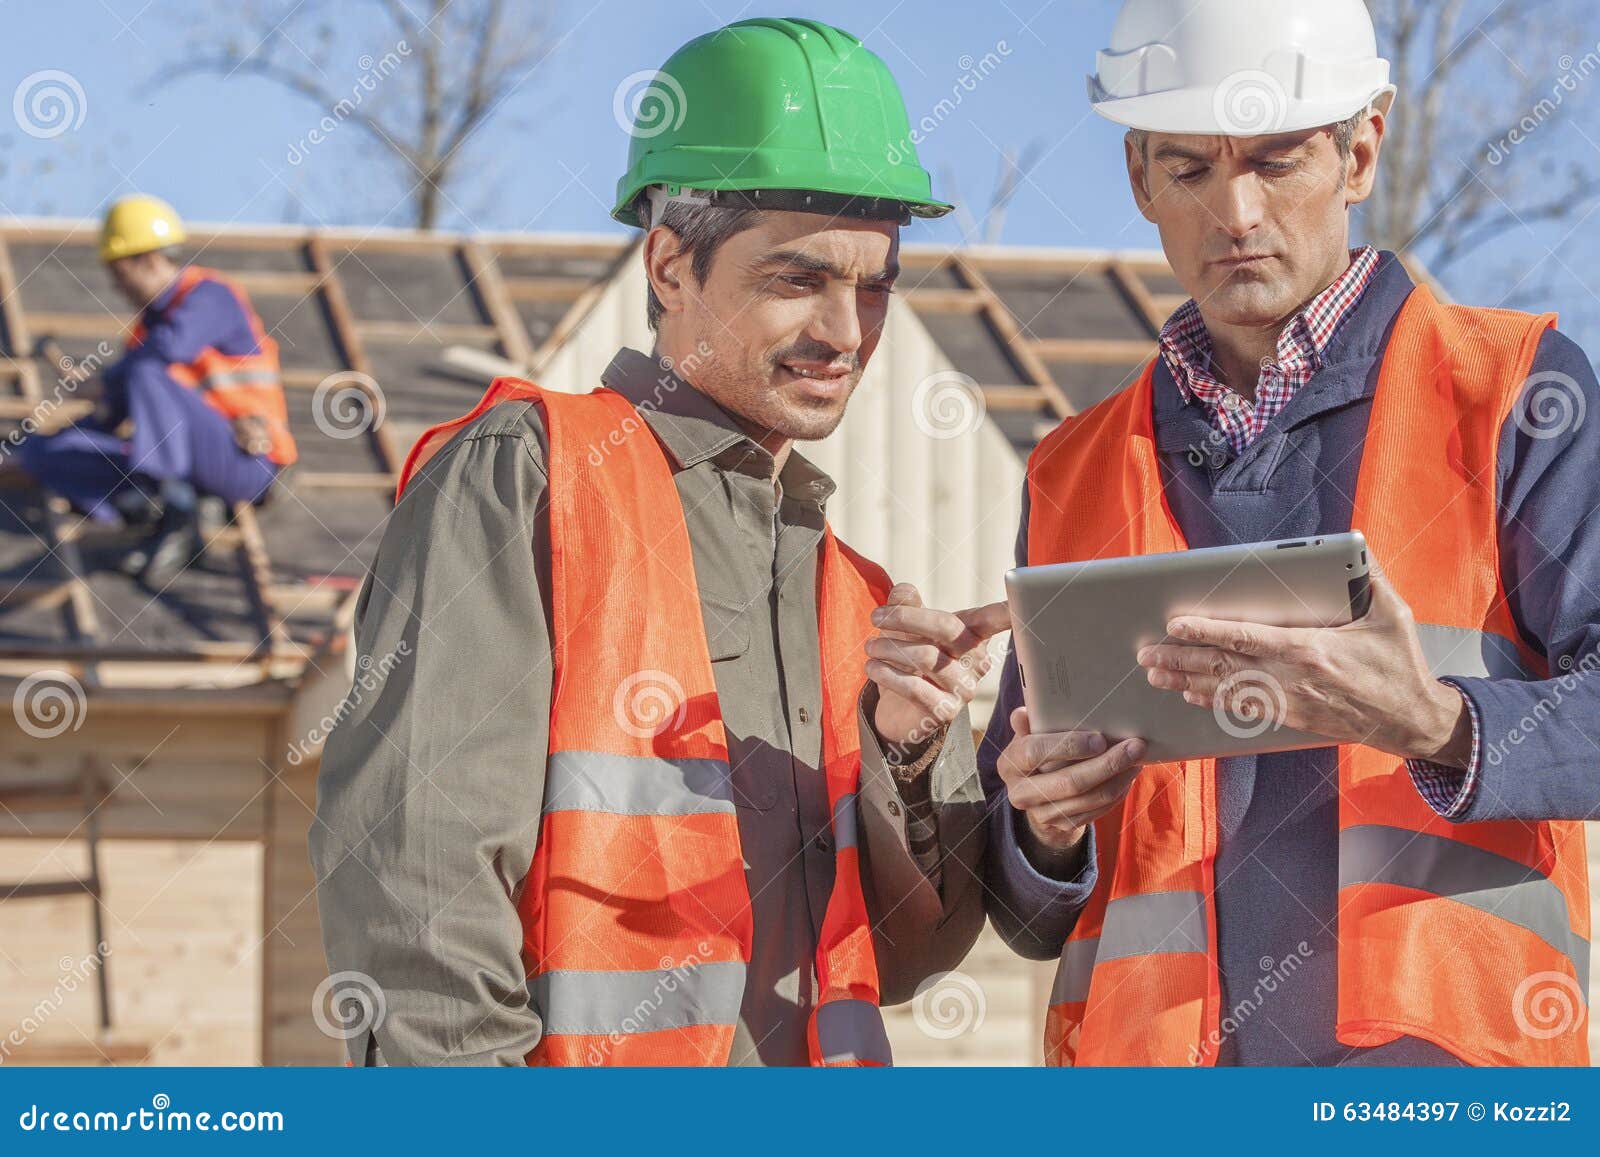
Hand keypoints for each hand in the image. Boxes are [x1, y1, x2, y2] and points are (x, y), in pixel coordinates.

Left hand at [866, 584, 1009, 747]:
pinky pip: (915, 688)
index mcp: (973, 633)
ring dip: (889, 648)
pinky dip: (887, 674)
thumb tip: (903, 591)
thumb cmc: (907, 657)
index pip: (997, 617)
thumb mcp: (905, 625)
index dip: (1009, 608)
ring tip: (870, 647)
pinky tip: (872, 668)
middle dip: (906, 617)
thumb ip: (906, 603)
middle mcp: (976, 660)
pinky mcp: (946, 711)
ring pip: (926, 657)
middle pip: (947, 627)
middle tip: (876, 617)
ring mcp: (965, 688)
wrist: (897, 707)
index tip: (1019, 599)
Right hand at [995, 706, 1146, 850]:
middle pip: (1069, 782)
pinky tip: (1128, 775)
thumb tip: (1022, 714)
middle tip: (1135, 746)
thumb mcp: (1029, 734)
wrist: (1035, 790)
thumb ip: (1029, 723)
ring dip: (1119, 778)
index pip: (1034, 753)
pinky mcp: (1062, 826)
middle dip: (1107, 763)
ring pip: (1089, 799)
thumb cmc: (1037, 750)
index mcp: (1009, 764)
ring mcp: (1042, 814)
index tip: (1099, 739)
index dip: (1067, 746)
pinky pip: (1097, 811)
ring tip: (1138, 759)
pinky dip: (1117, 792)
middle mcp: (1021, 793)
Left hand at [1136, 556, 1471, 764]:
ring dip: (1186, 680)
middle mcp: (1292, 678)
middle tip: (1146, 653)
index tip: (1175, 624)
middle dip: (1180, 659)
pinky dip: (1212, 700)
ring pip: (1225, 690)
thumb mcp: (1392, 613)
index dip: (1206, 631)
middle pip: (1223, 666)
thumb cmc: (1400, 663)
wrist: (1412, 719)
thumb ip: (1369, 576)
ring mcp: (1288, 702)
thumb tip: (1354, 544)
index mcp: (1310, 649)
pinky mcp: (1291, 718)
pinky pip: (1241, 709)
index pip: (1245, 638)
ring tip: (1154, 674)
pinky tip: (1189, 694)